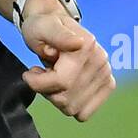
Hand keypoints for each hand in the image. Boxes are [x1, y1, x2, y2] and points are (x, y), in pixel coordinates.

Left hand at [19, 0, 114, 121]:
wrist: (54, 24)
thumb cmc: (43, 28)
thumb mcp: (41, 28)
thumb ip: (57, 35)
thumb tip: (77, 43)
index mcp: (86, 45)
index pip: (61, 82)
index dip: (38, 82)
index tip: (29, 73)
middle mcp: (100, 60)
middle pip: (66, 99)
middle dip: (47, 90)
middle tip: (42, 73)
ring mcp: (106, 73)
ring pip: (74, 108)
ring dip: (57, 97)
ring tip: (53, 77)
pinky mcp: (108, 84)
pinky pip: (85, 112)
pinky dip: (70, 103)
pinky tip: (63, 87)